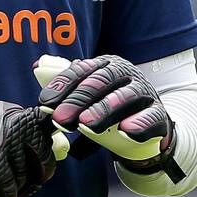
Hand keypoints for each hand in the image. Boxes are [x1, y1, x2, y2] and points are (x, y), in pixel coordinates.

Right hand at [0, 94, 69, 196]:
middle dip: (32, 183)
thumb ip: (25, 137)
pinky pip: (5, 188)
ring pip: (23, 178)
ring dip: (14, 195)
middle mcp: (16, 125)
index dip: (44, 164)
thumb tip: (63, 149)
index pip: (49, 142)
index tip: (34, 176)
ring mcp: (4, 140)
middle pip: (43, 163)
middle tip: (18, 192)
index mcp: (20, 115)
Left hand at [33, 54, 184, 181]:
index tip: (44, 103)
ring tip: (86, 124)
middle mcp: (127, 75)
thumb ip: (64, 83)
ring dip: (105, 109)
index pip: (82, 70)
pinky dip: (140, 123)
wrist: (144, 128)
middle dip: (78, 99)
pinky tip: (126, 130)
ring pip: (126, 97)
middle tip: (59, 119)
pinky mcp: (159, 115)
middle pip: (102, 81)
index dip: (62, 85)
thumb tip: (37, 66)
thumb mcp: (85, 96)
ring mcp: (145, 93)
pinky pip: (151, 117)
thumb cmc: (108, 109)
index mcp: (106, 66)